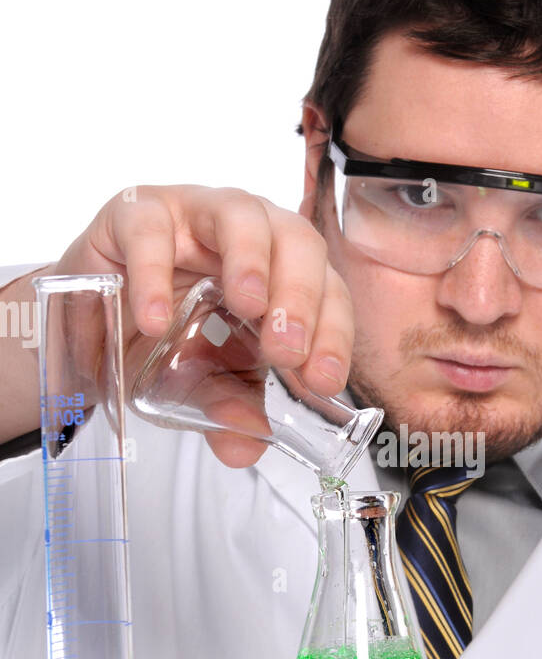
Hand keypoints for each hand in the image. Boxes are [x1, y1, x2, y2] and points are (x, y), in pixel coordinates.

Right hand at [54, 185, 353, 465]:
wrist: (92, 316)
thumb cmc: (162, 332)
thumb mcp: (200, 381)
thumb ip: (227, 406)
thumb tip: (244, 445)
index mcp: (282, 272)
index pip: (328, 292)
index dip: (333, 333)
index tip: (324, 379)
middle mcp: (251, 234)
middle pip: (297, 241)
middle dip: (301, 297)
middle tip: (287, 350)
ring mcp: (196, 215)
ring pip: (241, 214)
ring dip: (252, 262)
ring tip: (247, 307)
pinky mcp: (137, 213)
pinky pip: (152, 230)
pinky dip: (156, 273)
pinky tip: (157, 319)